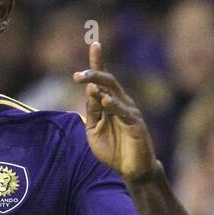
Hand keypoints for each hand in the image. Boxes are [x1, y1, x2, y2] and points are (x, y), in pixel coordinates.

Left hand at [75, 42, 157, 180]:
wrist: (132, 170)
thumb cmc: (113, 150)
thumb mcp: (94, 130)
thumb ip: (92, 112)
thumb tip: (89, 91)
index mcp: (110, 102)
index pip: (103, 79)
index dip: (98, 62)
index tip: (94, 44)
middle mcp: (121, 102)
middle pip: (108, 81)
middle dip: (94, 73)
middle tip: (77, 75)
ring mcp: (130, 112)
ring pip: (115, 93)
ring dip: (100, 86)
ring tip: (87, 82)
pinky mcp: (136, 124)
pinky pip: (124, 112)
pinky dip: (114, 105)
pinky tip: (105, 100)